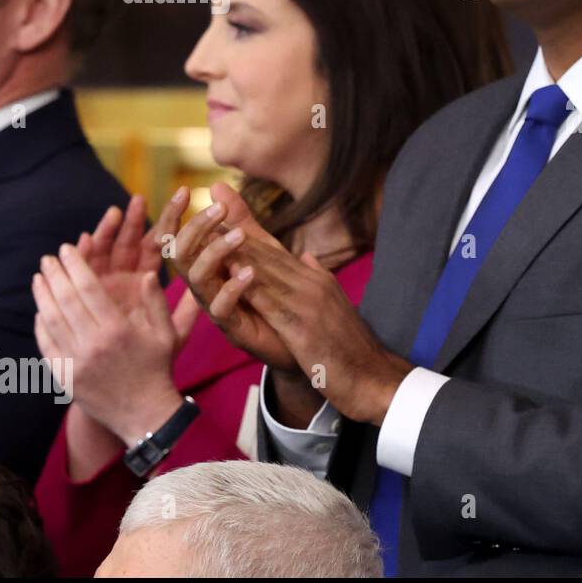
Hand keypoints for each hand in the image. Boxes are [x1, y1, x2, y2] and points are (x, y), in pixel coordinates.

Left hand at [33, 245, 185, 445]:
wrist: (144, 412)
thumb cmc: (158, 368)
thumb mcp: (166, 334)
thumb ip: (157, 302)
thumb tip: (147, 274)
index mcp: (118, 330)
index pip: (89, 290)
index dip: (75, 266)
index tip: (67, 249)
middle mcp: (93, 344)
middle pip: (66, 301)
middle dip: (55, 275)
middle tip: (49, 258)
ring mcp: (75, 362)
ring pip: (51, 322)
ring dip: (42, 296)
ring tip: (39, 278)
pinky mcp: (64, 377)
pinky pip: (46, 345)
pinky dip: (40, 325)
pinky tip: (40, 311)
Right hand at [77, 191, 199, 344]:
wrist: (125, 385)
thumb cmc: (153, 359)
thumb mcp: (176, 332)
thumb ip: (190, 308)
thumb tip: (214, 285)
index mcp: (148, 282)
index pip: (159, 246)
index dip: (170, 223)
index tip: (182, 198)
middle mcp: (124, 279)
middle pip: (129, 243)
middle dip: (134, 221)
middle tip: (141, 199)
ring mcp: (102, 286)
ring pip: (104, 253)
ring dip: (107, 232)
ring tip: (115, 213)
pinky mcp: (85, 296)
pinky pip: (85, 273)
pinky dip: (85, 257)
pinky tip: (85, 240)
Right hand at [166, 182, 298, 373]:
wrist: (298, 338)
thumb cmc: (273, 291)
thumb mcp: (259, 249)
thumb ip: (239, 220)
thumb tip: (216, 184)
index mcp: (206, 266)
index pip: (177, 238)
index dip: (173, 217)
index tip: (182, 190)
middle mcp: (204, 286)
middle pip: (180, 255)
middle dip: (195, 229)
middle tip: (218, 210)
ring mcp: (216, 307)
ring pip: (197, 278)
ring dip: (216, 253)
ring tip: (241, 235)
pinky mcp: (233, 327)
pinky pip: (221, 308)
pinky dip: (234, 287)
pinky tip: (250, 271)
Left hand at [184, 183, 409, 425]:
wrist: (374, 376)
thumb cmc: (352, 348)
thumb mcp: (334, 307)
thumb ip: (318, 280)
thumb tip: (306, 257)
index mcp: (316, 280)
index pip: (276, 250)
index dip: (247, 228)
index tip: (224, 206)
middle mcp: (312, 283)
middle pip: (267, 252)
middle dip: (235, 229)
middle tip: (207, 205)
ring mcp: (309, 302)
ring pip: (265, 271)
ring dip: (235, 250)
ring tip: (207, 231)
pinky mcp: (304, 326)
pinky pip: (270, 302)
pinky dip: (247, 286)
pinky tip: (228, 273)